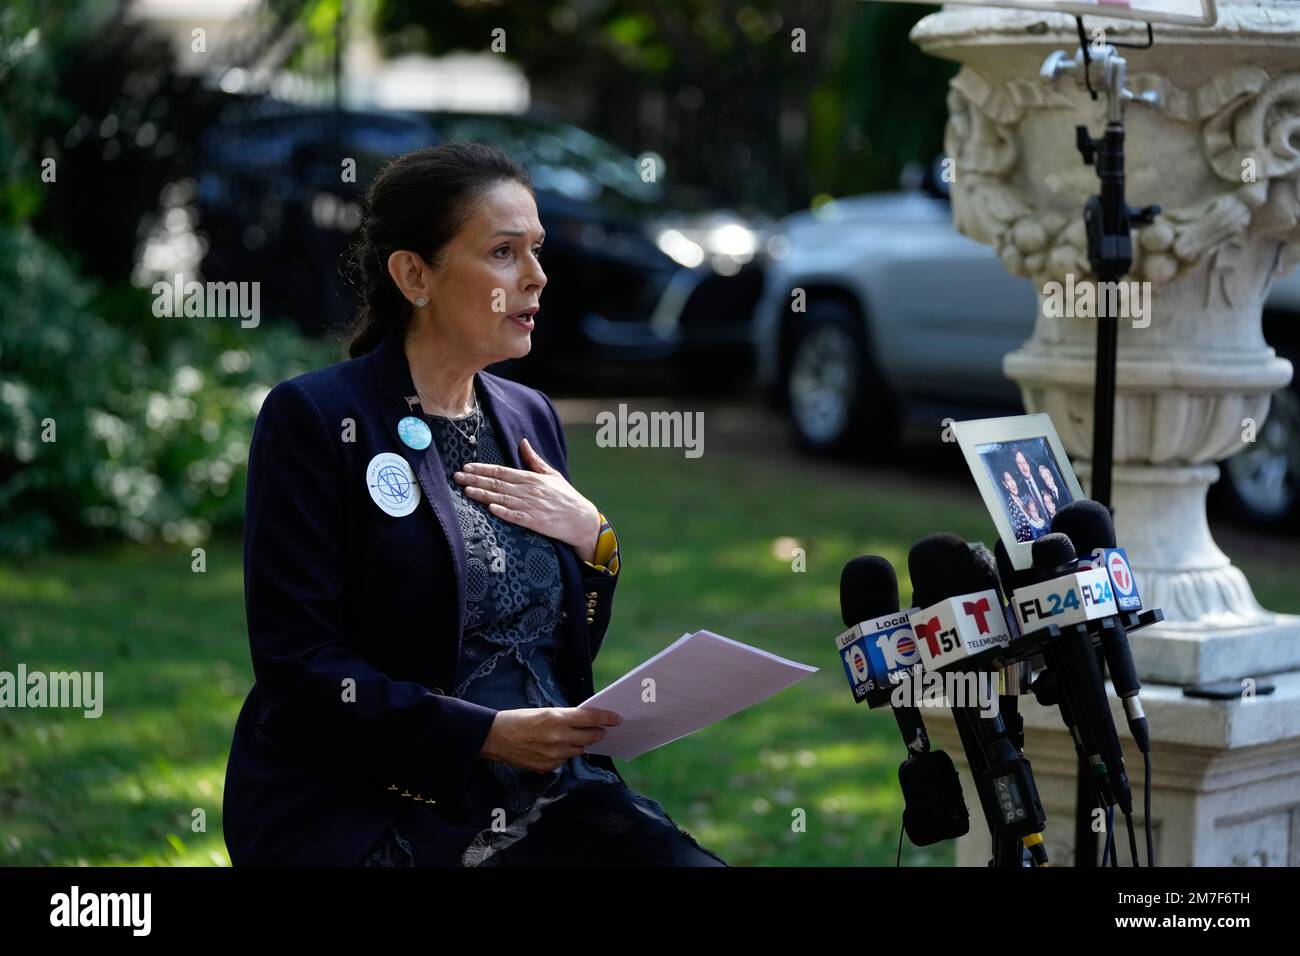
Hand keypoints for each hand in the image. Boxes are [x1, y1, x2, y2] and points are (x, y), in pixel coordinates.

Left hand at [453, 438, 600, 561]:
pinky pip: (516, 516)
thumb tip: (522, 442)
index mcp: (531, 478)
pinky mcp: (535, 522)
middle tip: (457, 476)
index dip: (483, 468)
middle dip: (476, 479)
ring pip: (502, 499)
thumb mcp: (552, 474)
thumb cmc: (566, 497)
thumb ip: (534, 460)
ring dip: (483, 494)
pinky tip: (490, 508)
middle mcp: (530, 490)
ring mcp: (532, 506)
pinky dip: (503, 512)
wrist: (582, 520)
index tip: (466, 466)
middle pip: (498, 484)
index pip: (502, 471)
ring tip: (466, 490)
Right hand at [478, 707, 623, 772]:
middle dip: (597, 732)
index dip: (606, 718)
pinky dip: (564, 754)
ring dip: (579, 743)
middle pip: (590, 736)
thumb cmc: (519, 719)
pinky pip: (565, 760)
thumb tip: (584, 722)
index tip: (617, 719)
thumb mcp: (544, 711)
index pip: (591, 718)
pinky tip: (556, 748)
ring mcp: (554, 755)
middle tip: (602, 730)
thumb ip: (565, 717)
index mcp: (558, 718)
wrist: (495, 737)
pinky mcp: (547, 767)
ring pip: (578, 750)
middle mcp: (559, 737)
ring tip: (573, 737)